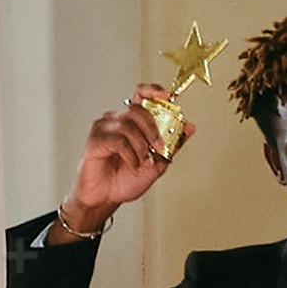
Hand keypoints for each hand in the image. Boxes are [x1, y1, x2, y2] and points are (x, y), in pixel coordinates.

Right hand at [51, 96, 179, 244]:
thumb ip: (172, 144)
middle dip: (153, 129)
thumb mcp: (158, 162)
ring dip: (142, 146)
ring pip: (129, 125)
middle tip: (159, 148)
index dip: (154, 90)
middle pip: (138, 109)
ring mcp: (104, 127)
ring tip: (143, 161)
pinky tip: (132, 164)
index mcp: (132, 121)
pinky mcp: (96, 139)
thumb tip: (190, 127)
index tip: (168, 96)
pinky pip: (118, 140)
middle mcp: (117, 119)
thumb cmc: (126, 178)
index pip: (141, 94)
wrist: (107, 197)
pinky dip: (130, 155)